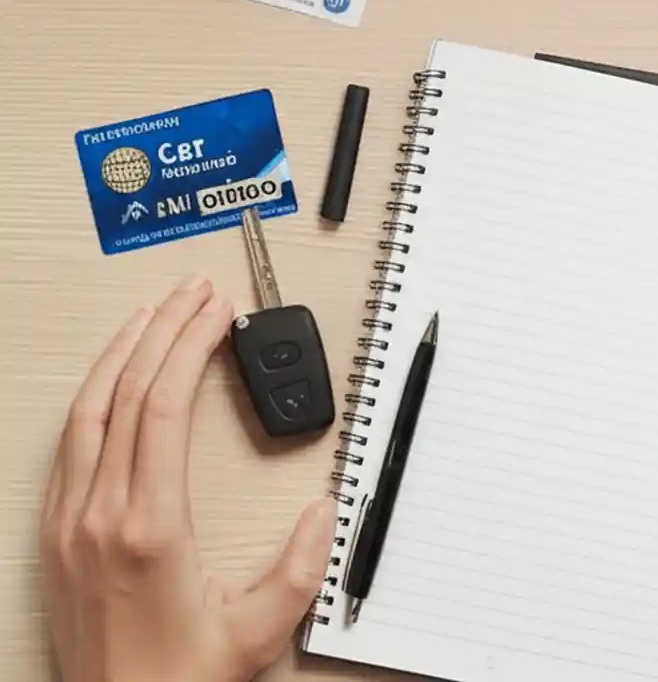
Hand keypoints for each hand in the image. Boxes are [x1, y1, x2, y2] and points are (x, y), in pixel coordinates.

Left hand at [40, 276, 335, 681]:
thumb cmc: (177, 680)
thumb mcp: (260, 629)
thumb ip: (301, 567)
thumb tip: (323, 512)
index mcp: (150, 526)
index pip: (165, 407)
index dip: (190, 348)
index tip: (214, 313)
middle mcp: (100, 513)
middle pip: (126, 393)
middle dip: (162, 331)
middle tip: (193, 293)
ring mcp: (69, 521)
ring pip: (87, 411)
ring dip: (120, 354)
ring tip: (150, 314)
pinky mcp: (55, 535)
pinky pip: (69, 443)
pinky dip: (93, 396)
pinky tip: (112, 381)